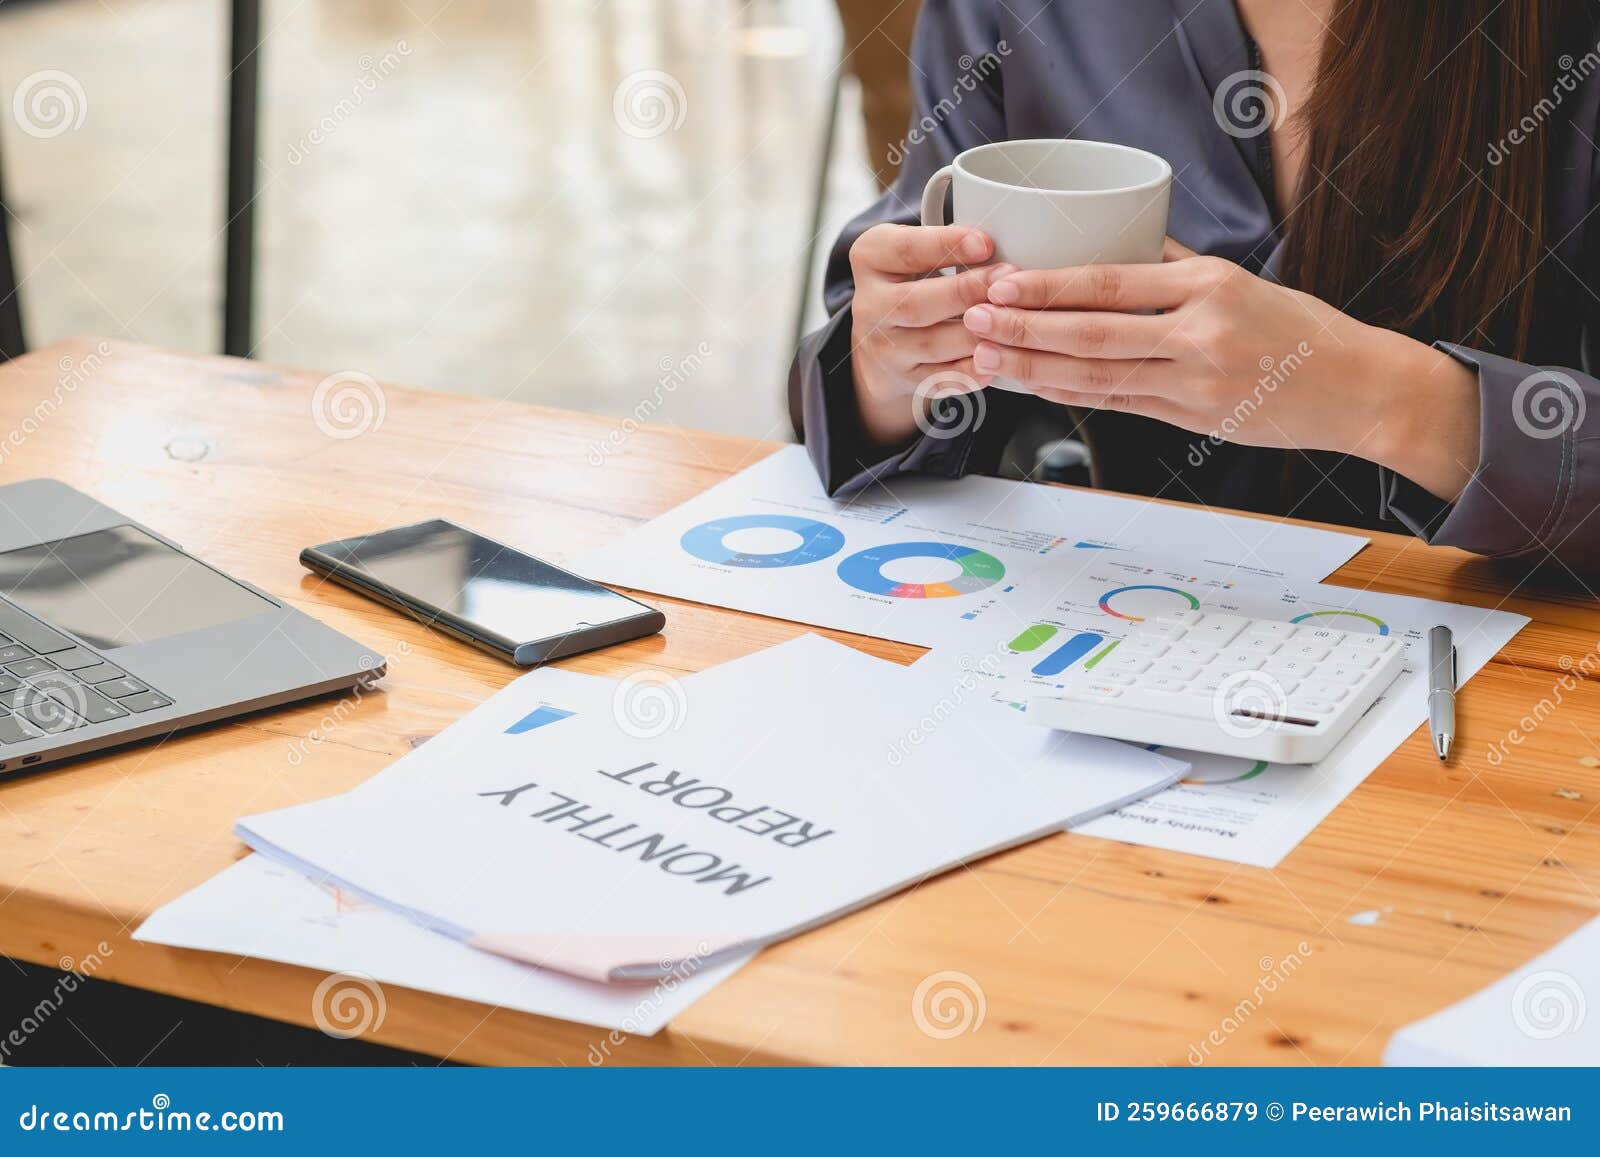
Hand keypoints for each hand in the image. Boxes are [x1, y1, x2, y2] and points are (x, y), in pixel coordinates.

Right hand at [848, 223, 1012, 444]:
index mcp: (871, 258)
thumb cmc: (915, 278)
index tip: (986, 242)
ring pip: (930, 344)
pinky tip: (998, 361)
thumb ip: (947, 242)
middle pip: (915, 303)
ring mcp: (884, 346)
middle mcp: (870, 305)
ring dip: (974, 333)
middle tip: (1008, 279)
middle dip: (965, 291)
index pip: (904, 250)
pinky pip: (940, 378)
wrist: (884, 336)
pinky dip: (971, 371)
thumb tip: (1009, 235)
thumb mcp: (916, 249)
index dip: (945, 245)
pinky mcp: (904, 377)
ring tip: (1011, 319)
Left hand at [961, 240, 1478, 499]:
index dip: (1049, 287)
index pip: (1110, 283)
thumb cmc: (1299, 329)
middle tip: (974, 320)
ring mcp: (1194, 383)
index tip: (1003, 282)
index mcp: (1208, 286)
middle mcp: (1198, 334)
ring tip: (988, 356)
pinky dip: (1071, 396)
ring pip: (1097, 377)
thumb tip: (1119, 238)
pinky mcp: (1192, 419)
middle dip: (1025, 329)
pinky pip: (1117, 405)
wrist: (1358, 388)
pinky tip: (1034, 387)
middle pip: (1092, 333)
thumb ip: (1176, 264)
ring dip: (1035, 369)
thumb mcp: (1241, 279)